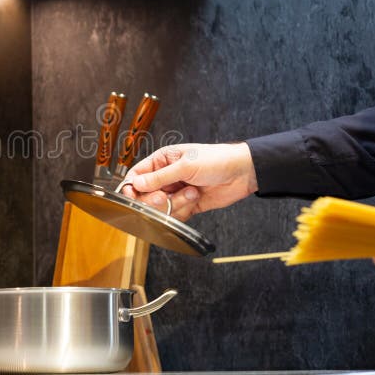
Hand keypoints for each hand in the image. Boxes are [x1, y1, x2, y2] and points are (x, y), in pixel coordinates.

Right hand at [121, 143, 257, 220]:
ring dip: (176, 203)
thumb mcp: (185, 166)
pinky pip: (176, 214)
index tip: (132, 196)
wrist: (243, 172)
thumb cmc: (216, 160)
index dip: (131, 187)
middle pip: (145, 195)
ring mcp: (176, 191)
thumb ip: (159, 177)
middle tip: (165, 197)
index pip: (137, 174)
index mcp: (162, 160)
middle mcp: (166, 176)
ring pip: (162, 207)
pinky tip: (196, 198)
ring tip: (192, 192)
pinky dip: (184, 210)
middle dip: (156, 199)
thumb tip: (135, 183)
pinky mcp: (187, 205)